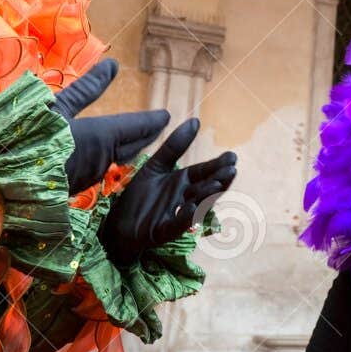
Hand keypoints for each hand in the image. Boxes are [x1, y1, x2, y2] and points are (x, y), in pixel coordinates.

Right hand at [51, 60, 170, 192]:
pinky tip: (104, 159)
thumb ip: (86, 87)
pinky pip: (98, 170)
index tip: (166, 115)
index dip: (151, 120)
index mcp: (101, 137)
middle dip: (145, 136)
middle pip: (131, 147)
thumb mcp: (56, 105)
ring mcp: (87, 177)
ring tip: (135, 140)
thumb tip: (113, 64)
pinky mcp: (72, 188)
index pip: (135, 127)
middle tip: (158, 127)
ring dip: (128, 150)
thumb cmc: (26, 135)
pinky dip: (108, 160)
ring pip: (115, 161)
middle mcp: (101, 161)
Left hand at [98, 117, 237, 264]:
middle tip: (232, 170)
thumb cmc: (140, 196)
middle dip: (219, 180)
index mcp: (183, 182)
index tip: (232, 156)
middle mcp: (184, 199)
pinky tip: (191, 207)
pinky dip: (185, 217)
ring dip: (207, 197)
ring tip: (216, 185)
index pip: (204, 172)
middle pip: (205, 188)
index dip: (218, 165)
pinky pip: (176, 224)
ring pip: (196, 206)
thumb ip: (175, 146)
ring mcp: (175, 216)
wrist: (118, 224)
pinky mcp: (163, 231)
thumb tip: (196, 120)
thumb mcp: (156, 166)